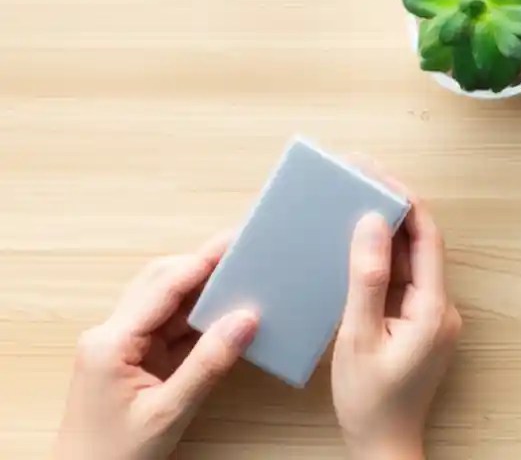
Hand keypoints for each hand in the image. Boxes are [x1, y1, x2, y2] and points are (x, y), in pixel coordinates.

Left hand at [54, 232, 258, 459]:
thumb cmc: (115, 455)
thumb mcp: (168, 412)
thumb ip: (208, 364)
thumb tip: (246, 320)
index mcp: (110, 342)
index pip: (163, 287)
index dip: (202, 262)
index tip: (237, 244)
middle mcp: (110, 334)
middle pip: (161, 283)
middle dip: (202, 265)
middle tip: (244, 250)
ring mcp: (119, 344)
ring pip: (165, 301)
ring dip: (201, 289)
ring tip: (241, 275)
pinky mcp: (132, 357)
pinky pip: (168, 325)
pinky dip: (197, 316)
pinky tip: (224, 312)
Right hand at [332, 164, 461, 459]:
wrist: (385, 445)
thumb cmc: (371, 402)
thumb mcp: (358, 338)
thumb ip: (366, 279)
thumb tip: (370, 225)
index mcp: (434, 309)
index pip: (427, 238)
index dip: (404, 200)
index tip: (376, 173)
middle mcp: (442, 307)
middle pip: (422, 243)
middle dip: (393, 206)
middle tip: (361, 174)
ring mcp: (433, 316)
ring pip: (413, 259)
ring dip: (386, 231)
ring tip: (354, 198)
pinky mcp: (420, 323)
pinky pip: (405, 280)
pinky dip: (383, 259)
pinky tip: (356, 245)